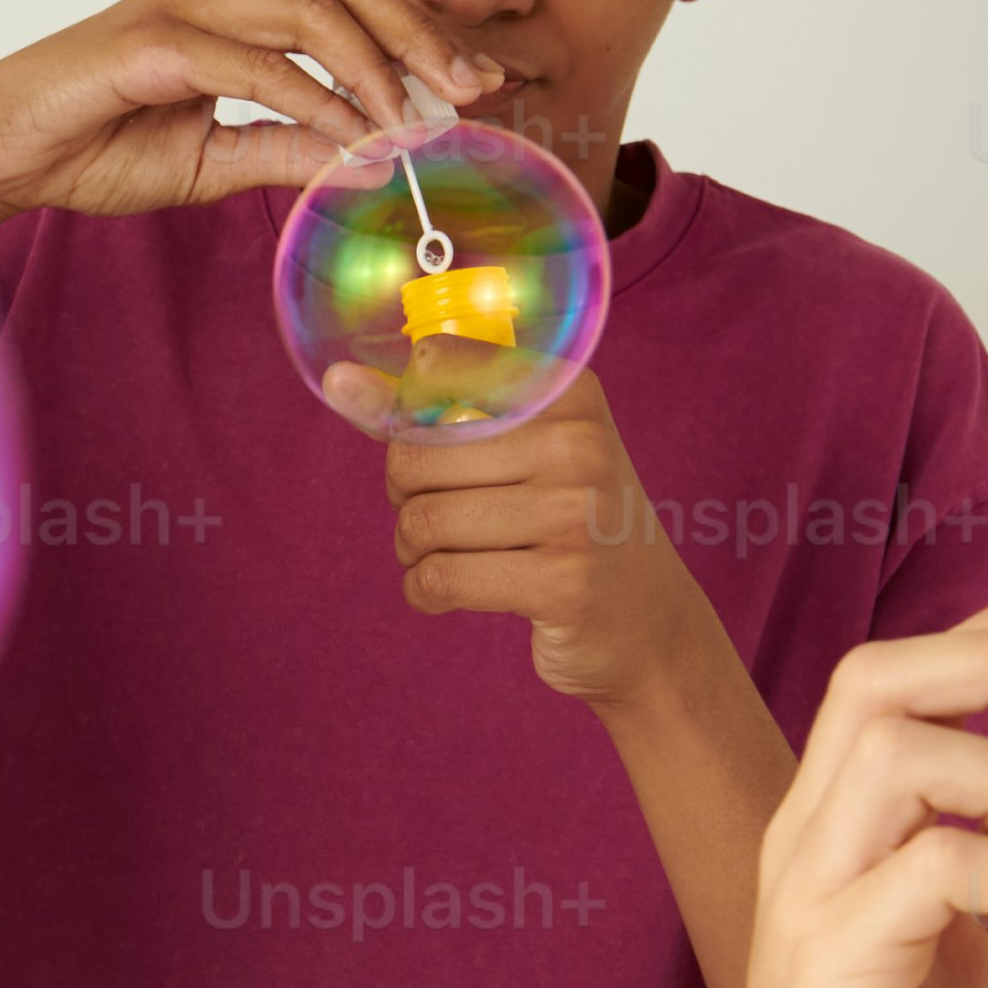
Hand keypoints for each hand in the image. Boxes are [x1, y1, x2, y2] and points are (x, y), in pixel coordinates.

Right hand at [0, 0, 504, 233]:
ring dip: (377, 68)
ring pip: (312, 12)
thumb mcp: (210, 160)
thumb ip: (286, 148)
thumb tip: (368, 161)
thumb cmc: (88, 148)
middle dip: (420, 37)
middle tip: (473, 90)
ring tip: (418, 122)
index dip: (417, 34)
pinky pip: (257, 62)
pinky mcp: (154, 37)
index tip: (473, 82)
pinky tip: (349, 133)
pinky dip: (314, 97)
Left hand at [342, 366, 713, 710]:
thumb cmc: (568, 527)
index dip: (405, 418)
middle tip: (438, 519)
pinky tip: (445, 593)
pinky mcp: (562, 584)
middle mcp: (579, 442)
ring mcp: (576, 514)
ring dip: (412, 551)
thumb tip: (338, 380)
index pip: (435, 365)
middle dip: (404, 498)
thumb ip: (429, 415)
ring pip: (422, 522)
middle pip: (412, 455)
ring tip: (445, 558)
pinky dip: (423, 592)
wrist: (650, 622)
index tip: (431, 451)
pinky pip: (440, 580)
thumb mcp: (526, 453)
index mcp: (569, 391)